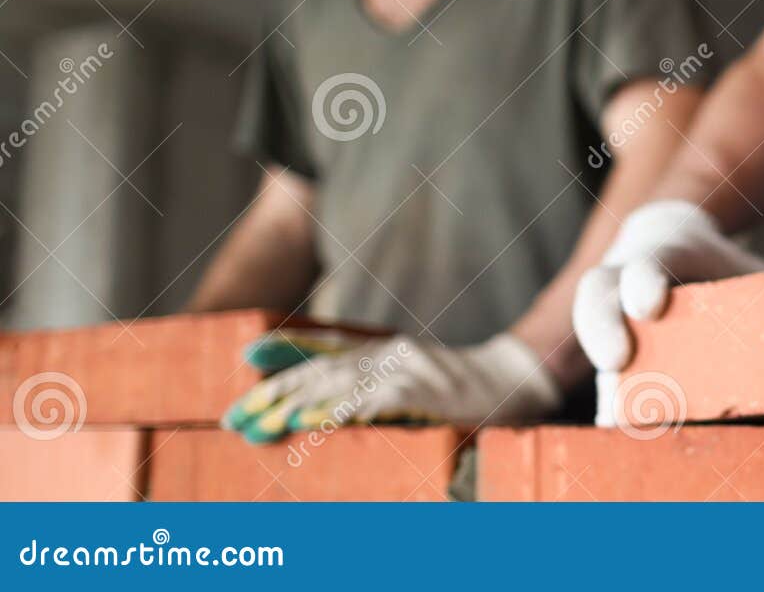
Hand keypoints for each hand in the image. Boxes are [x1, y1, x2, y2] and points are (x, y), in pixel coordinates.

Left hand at [223, 330, 560, 443]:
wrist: (521, 380)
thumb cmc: (468, 391)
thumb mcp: (416, 381)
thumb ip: (374, 385)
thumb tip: (321, 403)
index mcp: (386, 351)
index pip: (326, 351)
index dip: (284, 353)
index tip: (243, 358)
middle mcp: (391, 353)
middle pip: (321, 371)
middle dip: (274, 393)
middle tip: (235, 416)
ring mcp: (408, 370)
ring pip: (339, 383)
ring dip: (293, 404)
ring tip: (259, 421)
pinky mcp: (425, 391)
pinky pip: (373, 401)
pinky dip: (339, 410)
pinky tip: (311, 420)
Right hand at [571, 200, 763, 424]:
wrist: (675, 246)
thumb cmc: (725, 268)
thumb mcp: (752, 271)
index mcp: (667, 251)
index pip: (650, 258)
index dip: (646, 278)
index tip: (650, 307)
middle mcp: (625, 279)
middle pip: (598, 294)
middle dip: (603, 325)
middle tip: (617, 361)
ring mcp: (610, 312)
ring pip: (589, 328)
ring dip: (601, 375)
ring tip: (614, 419)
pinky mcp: (611, 347)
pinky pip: (602, 370)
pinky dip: (609, 402)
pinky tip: (622, 436)